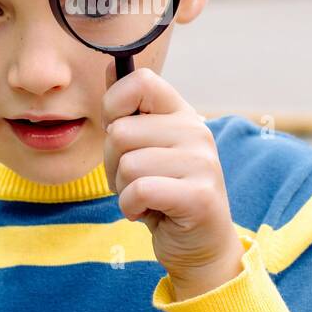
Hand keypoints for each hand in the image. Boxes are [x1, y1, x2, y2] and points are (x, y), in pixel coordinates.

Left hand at [102, 67, 244, 300]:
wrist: (198, 246)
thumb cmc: (162, 194)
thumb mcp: (143, 147)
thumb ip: (128, 111)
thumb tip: (109, 65)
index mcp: (181, 113)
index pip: (141, 82)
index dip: (114, 105)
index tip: (117, 130)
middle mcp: (196, 131)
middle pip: (121, 132)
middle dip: (113, 164)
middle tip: (135, 180)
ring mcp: (202, 163)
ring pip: (128, 164)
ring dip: (123, 190)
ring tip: (145, 198)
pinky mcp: (199, 195)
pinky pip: (140, 190)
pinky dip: (131, 208)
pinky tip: (149, 213)